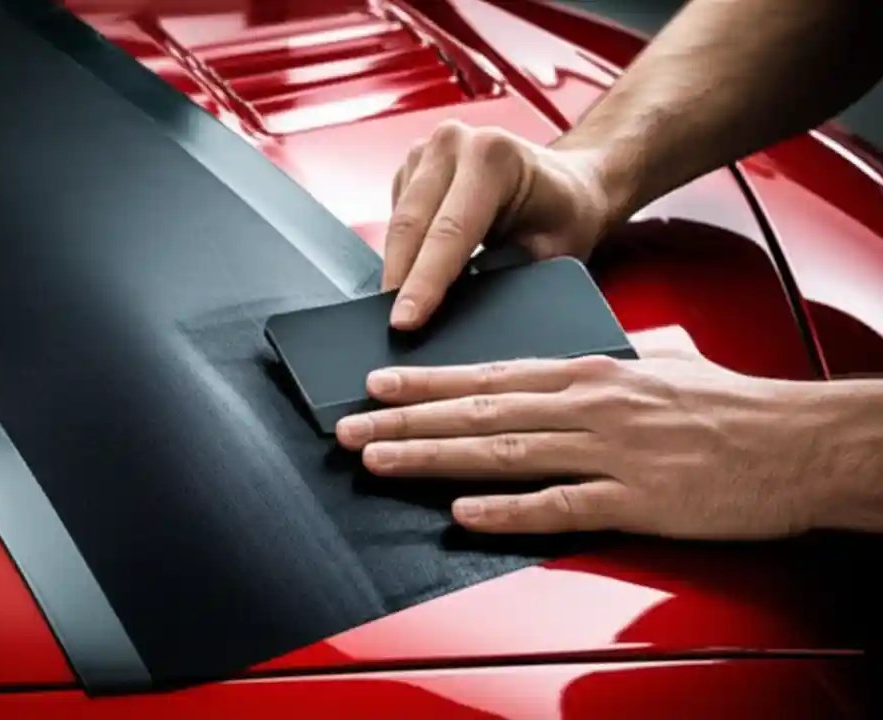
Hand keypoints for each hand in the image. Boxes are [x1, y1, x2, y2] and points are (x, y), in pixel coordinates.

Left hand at [334, 349, 853, 538]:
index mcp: (589, 372)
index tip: (376, 381)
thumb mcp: (651, 370)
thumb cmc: (729, 408)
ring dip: (433, 459)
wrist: (800, 441)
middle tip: (348, 428)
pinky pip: (559, 506)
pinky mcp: (636, 500)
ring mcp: (609, 452)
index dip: (426, 380)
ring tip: (379, 461)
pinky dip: (508, 511)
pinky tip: (463, 514)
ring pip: (502, 454)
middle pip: (478, 413)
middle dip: (405, 419)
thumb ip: (592, 376)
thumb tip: (546, 381)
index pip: (488, 374)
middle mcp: (589, 406)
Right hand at [385, 121, 613, 329]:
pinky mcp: (412, 166)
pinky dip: (400, 251)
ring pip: (397, 222)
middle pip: (412, 225)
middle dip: (400, 279)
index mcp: (493, 155)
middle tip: (392, 327)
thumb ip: (505, 275)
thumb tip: (457, 307)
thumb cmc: (563, 217)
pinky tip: (411, 276)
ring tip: (401, 308)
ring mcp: (428, 149)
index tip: (405, 321)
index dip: (425, 281)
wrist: (566, 185)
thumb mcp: (550, 253)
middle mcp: (454, 142)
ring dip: (396, 267)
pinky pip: (394, 216)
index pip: (449, 231)